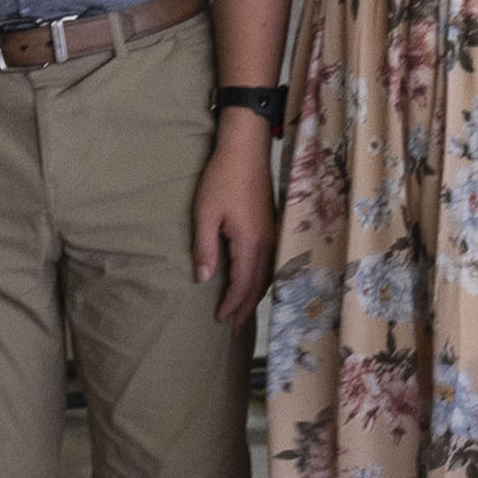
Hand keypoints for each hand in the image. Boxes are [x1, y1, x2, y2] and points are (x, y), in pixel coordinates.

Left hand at [193, 116, 278, 325]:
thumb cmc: (222, 179)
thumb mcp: (205, 214)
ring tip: (242, 312)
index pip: (243, 284)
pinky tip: (252, 283)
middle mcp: (267, 243)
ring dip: (254, 296)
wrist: (245, 150)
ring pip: (266, 275)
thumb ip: (205, 248)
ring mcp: (273, 235)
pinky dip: (260, 280)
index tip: (221, 320)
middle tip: (234, 327)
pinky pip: (268, 264)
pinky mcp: (272, 227)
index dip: (232, 305)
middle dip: (245, 308)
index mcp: (250, 242)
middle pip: (258, 285)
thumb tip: (204, 279)